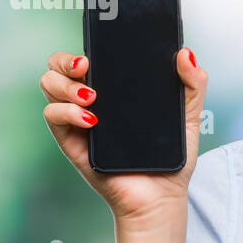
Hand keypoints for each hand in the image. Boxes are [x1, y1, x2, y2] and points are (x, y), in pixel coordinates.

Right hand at [39, 48, 207, 225]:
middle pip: (58, 67)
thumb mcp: (189, 115)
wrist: (161, 196)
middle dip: (65, 60)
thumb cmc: (171, 157)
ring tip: (92, 97)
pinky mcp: (71, 142)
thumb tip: (184, 52)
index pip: (87, 58)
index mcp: (113, 90)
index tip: (96, 46)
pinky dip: (66, 112)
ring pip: (49, 85)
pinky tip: (91, 118)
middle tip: (86, 67)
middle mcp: (89, 101)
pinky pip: (52, 116)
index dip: (83, 45)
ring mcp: (77, 120)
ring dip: (64, 85)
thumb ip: (193, 83)